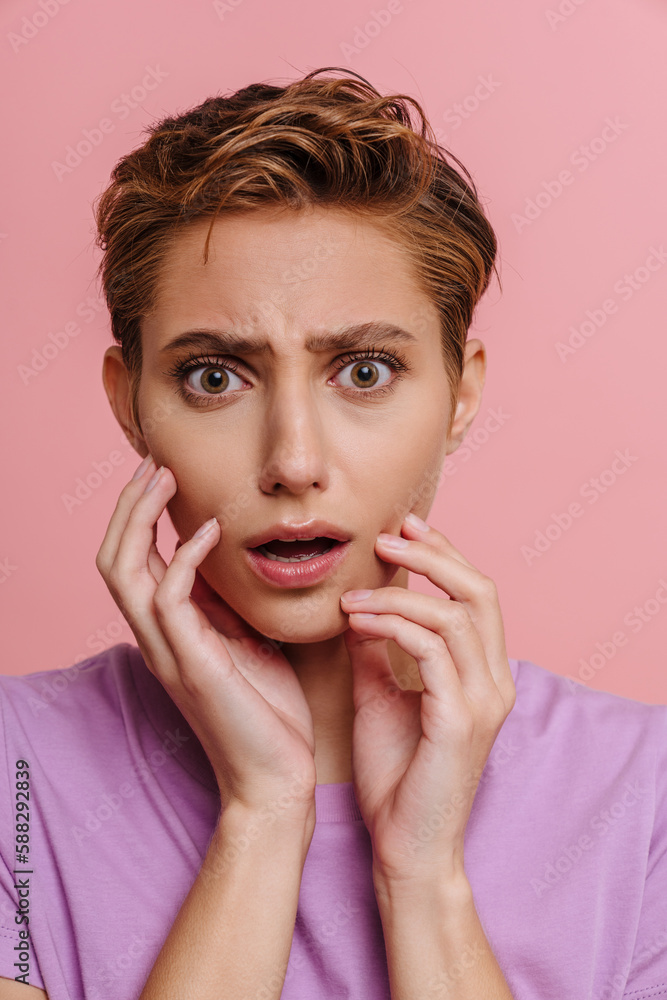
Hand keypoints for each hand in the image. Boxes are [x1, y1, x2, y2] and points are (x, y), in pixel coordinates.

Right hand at [95, 456, 316, 817]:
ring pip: (125, 572)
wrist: (277, 777)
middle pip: (114, 558)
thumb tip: (229, 558)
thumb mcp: (248, 641)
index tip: (163, 476)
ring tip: (164, 480)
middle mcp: (156, 639)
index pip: (132, 562)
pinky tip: (211, 531)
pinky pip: (169, 599)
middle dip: (130, 506)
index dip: (138, 516)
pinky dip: (183, 558)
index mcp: (167, 633)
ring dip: (140, 519)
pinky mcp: (193, 665)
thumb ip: (227, 604)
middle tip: (154, 464)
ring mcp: (168, 653)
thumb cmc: (269, 712)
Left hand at [339, 513, 515, 887]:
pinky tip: (358, 621)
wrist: (406, 848)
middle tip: (387, 538)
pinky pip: (432, 651)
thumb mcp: (380, 696)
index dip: (444, 555)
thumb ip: (377, 649)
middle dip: (433, 555)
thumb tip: (360, 603)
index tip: (403, 530)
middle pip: (479, 592)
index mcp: (483, 675)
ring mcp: (483, 701)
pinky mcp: (460, 721)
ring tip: (353, 592)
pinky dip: (394, 626)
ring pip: (456, 615)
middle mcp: (495, 682)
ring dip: (400, 593)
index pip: (475, 596)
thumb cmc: (396, 776)